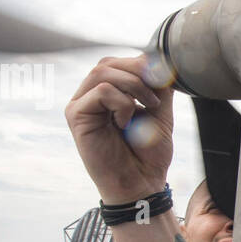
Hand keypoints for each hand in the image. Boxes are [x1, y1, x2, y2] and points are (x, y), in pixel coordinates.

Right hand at [65, 55, 174, 203]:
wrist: (140, 184)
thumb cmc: (147, 153)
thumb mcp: (159, 111)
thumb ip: (157, 85)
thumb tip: (157, 58)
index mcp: (106, 94)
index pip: (118, 63)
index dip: (142, 65)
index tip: (164, 82)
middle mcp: (88, 97)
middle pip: (107, 63)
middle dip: (139, 72)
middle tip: (157, 98)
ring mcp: (80, 105)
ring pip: (103, 72)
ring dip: (134, 85)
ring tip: (148, 107)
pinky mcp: (76, 115)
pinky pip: (101, 91)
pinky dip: (122, 103)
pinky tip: (126, 123)